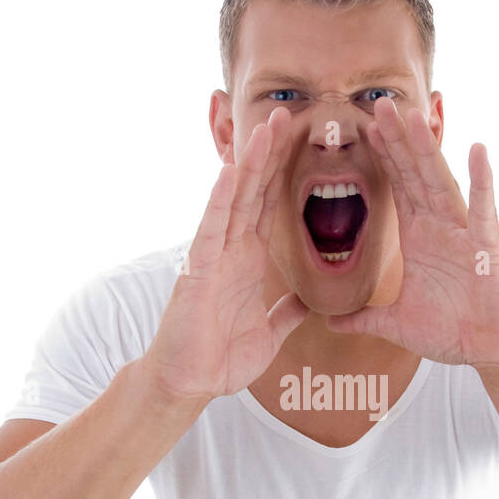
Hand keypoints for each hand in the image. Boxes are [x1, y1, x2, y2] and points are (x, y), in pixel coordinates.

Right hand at [144, 108, 306, 402]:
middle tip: (286, 114)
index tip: (302, 140)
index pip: (268, 205)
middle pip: (253, 190)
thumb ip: (286, 313)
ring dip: (249, 163)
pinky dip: (222, 198)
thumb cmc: (219, 358)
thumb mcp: (270, 333)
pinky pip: (212, 227)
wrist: (189, 384)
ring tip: (265, 128)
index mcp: (248, 259)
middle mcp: (230, 249)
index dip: (284, 172)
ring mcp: (212, 255)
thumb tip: (308, 302)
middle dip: (269, 152)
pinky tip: (233, 170)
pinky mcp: (197, 269)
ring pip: (234, 199)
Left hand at [327, 97, 498, 370]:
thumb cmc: (453, 332)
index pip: (397, 186)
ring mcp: (465, 232)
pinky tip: (478, 151)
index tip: (362, 127)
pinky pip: (483, 210)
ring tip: (414, 116)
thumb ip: (364, 319)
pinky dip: (482, 181)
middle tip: (378, 104)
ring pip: (442, 182)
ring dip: (428, 149)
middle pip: (415, 173)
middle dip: (398, 139)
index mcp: (419, 237)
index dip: (381, 156)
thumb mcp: (396, 325)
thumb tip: (331, 323)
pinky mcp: (487, 247)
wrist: (492, 352)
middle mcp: (440, 226)